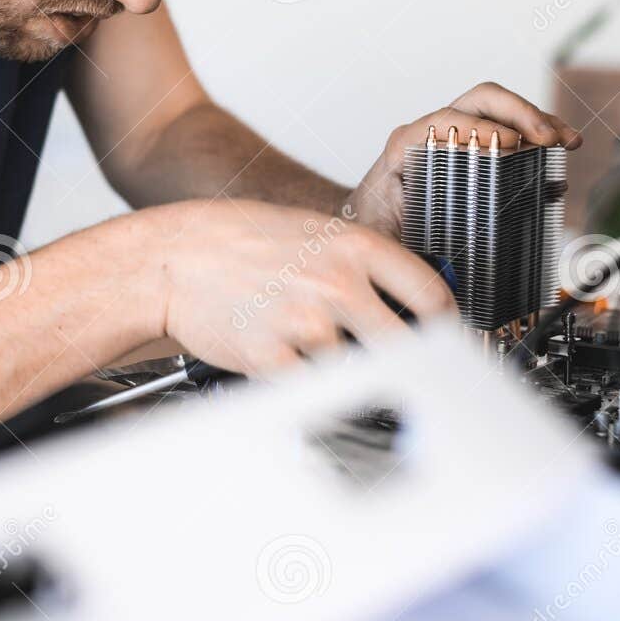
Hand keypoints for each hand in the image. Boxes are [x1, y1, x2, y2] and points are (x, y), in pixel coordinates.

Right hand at [155, 199, 455, 376]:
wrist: (173, 258)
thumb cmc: (238, 241)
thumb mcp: (312, 231)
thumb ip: (364, 264)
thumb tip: (415, 303)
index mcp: (354, 247)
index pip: (432, 293)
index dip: (447, 325)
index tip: (444, 340)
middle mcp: (336, 283)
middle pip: (406, 343)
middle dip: (402, 360)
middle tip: (392, 365)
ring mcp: (305, 322)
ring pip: (358, 371)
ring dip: (346, 373)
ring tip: (316, 353)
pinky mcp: (272, 357)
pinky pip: (312, 390)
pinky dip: (307, 387)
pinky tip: (289, 365)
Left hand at [343, 81, 582, 239]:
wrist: (363, 227)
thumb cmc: (369, 229)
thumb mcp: (379, 240)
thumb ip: (403, 254)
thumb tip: (440, 276)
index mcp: (405, 149)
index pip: (445, 120)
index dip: (481, 128)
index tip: (511, 143)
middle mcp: (432, 137)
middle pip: (481, 103)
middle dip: (522, 114)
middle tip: (552, 138)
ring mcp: (456, 142)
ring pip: (501, 115)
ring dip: (539, 124)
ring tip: (569, 143)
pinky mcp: (474, 157)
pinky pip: (509, 140)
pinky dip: (536, 147)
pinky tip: (557, 166)